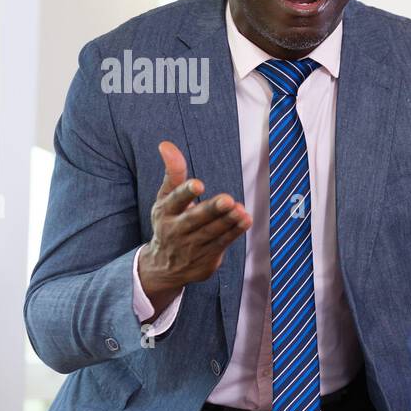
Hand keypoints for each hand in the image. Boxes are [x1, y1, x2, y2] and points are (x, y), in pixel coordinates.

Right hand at [138, 141, 250, 317]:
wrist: (165, 266)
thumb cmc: (168, 222)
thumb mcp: (165, 198)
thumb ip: (172, 172)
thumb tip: (166, 144)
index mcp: (165, 212)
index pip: (174, 201)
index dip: (185, 193)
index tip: (198, 184)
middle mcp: (176, 230)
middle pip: (195, 219)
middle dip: (212, 210)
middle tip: (227, 200)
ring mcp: (192, 246)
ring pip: (212, 232)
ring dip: (228, 221)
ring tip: (240, 210)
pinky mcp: (207, 257)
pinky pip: (222, 243)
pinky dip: (235, 232)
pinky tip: (246, 220)